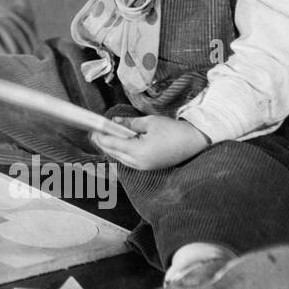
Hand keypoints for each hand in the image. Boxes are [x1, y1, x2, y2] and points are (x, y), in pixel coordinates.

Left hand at [90, 114, 208, 170]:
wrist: (196, 141)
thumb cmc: (174, 130)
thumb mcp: (149, 122)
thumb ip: (129, 123)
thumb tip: (114, 121)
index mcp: (138, 152)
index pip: (112, 144)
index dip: (100, 137)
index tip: (92, 129)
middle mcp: (139, 163)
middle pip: (114, 153)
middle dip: (104, 143)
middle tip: (94, 133)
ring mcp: (145, 167)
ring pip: (121, 159)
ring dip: (112, 149)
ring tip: (104, 138)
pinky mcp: (150, 167)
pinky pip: (130, 161)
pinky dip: (122, 153)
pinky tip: (119, 145)